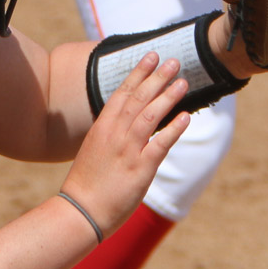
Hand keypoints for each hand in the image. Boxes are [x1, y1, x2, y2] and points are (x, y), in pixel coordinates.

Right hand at [62, 53, 189, 238]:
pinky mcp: (140, 168)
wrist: (81, 210)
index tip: (151, 57)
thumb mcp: (95, 150)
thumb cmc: (87, 184)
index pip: (122, 93)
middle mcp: (114, 134)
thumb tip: (126, 124)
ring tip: (183, 82)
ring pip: (150, 116)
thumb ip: (110, 135)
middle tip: (173, 60)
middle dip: (156, 78)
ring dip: (167, 97)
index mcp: (102, 127)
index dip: (138, 74)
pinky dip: (173, 129)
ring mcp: (127, 150)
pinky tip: (186, 117)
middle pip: (138, 99)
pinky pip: (160, 144)